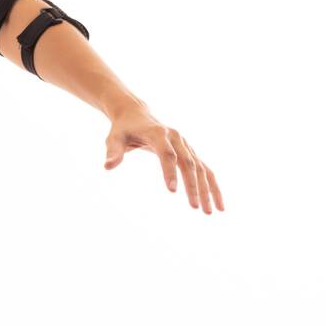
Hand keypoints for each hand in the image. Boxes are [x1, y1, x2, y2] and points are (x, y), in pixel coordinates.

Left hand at [103, 100, 223, 213]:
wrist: (135, 114)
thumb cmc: (123, 129)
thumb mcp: (114, 138)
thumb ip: (113, 151)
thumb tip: (107, 167)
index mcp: (158, 133)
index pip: (167, 154)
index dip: (169, 171)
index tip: (171, 191)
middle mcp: (176, 137)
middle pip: (187, 163)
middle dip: (192, 186)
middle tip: (194, 207)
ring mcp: (185, 144)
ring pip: (200, 168)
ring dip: (206, 189)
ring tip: (209, 212)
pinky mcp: (189, 151)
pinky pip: (204, 169)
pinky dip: (212, 185)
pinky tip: (218, 204)